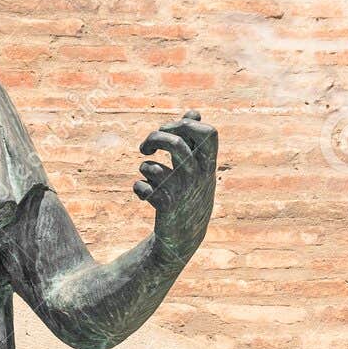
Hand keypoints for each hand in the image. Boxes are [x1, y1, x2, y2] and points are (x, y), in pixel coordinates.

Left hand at [133, 110, 217, 266]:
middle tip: (147, 146)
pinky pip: (145, 189)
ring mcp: (182, 193)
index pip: (208, 133)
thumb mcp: (198, 167)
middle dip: (155, 137)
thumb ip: (194, 139)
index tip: (172, 129)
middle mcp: (197, 177)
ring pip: (154, 168)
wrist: (186, 236)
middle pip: (175, 144)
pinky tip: (143, 192)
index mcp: (208, 164)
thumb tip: (193, 112)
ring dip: (144, 166)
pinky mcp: (166, 208)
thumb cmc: (190, 194)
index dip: (187, 124)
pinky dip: (139, 187)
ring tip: (146, 173)